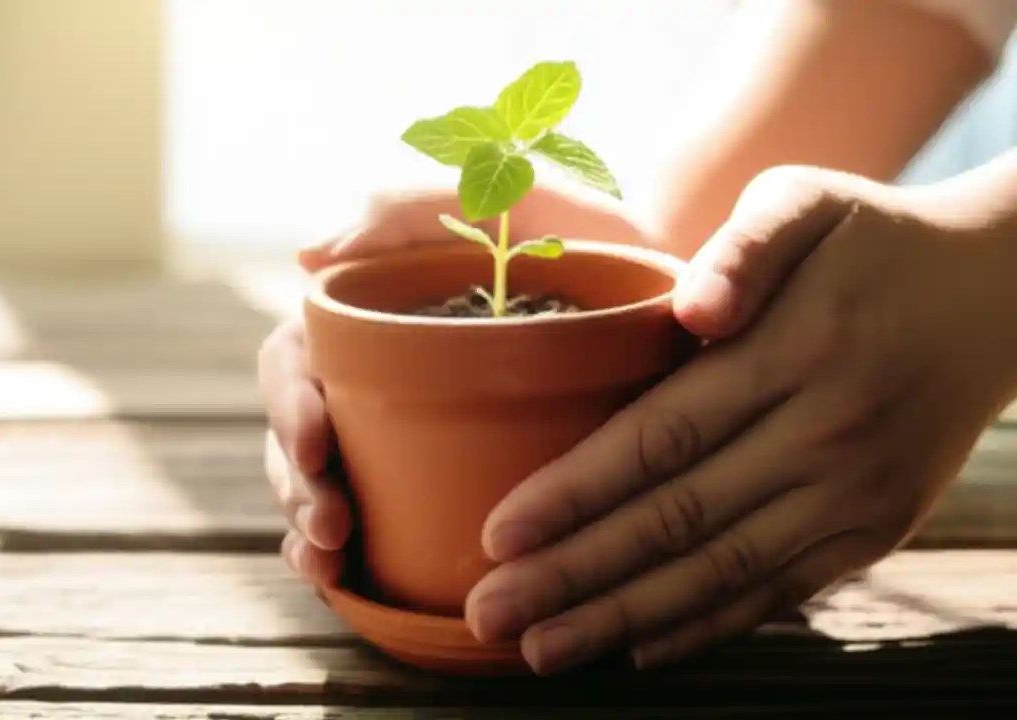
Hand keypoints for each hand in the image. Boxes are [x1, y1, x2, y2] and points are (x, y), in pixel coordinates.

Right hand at [259, 186, 656, 583]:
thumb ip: (408, 207)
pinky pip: (379, 523)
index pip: (293, 362)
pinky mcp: (437, 476)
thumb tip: (306, 254)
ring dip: (309, 530)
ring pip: (325, 487)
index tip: (318, 446)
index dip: (289, 406)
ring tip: (330, 563)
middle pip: (298, 438)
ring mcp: (400, 431)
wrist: (664, 280)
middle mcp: (371, 378)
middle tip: (332, 526)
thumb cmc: (577, 228)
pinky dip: (353, 558)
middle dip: (298, 486)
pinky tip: (350, 581)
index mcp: (367, 317)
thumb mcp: (501, 194)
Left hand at [464, 165, 1016, 673]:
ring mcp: (856, 495)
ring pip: (721, 572)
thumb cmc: (869, 240)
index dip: (574, 493)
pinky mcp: (876, 530)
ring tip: (542, 651)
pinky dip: (708, 625)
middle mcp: (825, 435)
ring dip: (623, 618)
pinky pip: (781, 592)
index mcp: (795, 351)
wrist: (998, 294)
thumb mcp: (808, 202)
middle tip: (489, 612)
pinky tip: (639, 650)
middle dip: (573, 575)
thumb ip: (746, 247)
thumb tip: (695, 308)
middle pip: (676, 520)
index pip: (660, 437)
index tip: (499, 534)